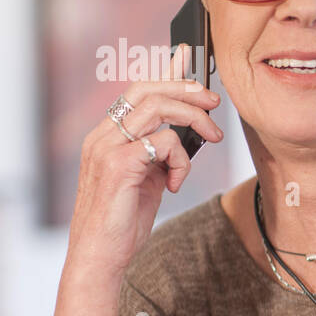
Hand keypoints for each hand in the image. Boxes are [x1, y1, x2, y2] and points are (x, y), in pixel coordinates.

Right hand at [64, 45, 224, 278]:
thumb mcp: (148, 178)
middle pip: (148, 90)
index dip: (166, 73)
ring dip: (194, 120)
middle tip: (215, 103)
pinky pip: (163, 143)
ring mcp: (107, 149)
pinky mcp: (118, 165)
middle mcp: (102, 136)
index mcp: (107, 136)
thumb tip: (187, 133)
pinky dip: (181, 160)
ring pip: (158, 109)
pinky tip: (176, 183)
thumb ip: (160, 153)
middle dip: (188, 90)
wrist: (100, 255)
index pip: (137, 91)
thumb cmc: (124, 220)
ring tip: (212, 137)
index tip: (191, 60)